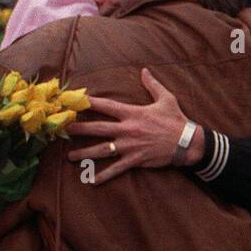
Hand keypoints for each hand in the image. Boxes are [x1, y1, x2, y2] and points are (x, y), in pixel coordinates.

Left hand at [66, 67, 202, 182]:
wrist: (188, 142)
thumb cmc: (176, 120)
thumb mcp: (166, 99)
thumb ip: (152, 85)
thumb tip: (144, 70)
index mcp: (133, 113)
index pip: (107, 106)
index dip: (90, 102)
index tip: (75, 101)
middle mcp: (128, 129)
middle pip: (97, 128)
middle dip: (78, 129)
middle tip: (62, 130)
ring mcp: (130, 146)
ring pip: (102, 150)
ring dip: (84, 153)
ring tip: (69, 157)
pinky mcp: (135, 160)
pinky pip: (116, 168)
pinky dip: (104, 175)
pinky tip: (92, 180)